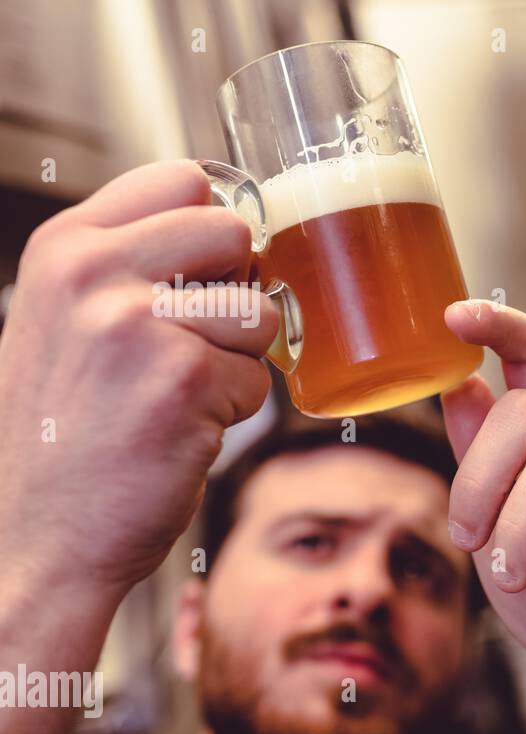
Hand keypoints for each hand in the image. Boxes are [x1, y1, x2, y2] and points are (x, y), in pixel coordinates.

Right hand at [0, 160, 277, 594]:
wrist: (37, 534)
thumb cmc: (65, 433)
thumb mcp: (63, 321)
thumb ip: (126, 267)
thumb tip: (223, 227)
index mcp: (66, 247)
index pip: (182, 178)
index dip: (211, 229)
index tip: (201, 272)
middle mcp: (95, 272)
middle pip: (234, 231)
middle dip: (234, 290)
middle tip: (193, 343)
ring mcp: (139, 324)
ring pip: (258, 310)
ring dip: (237, 359)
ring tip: (177, 396)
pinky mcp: (185, 381)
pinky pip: (259, 379)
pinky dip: (234, 412)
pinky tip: (178, 431)